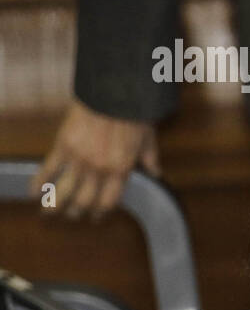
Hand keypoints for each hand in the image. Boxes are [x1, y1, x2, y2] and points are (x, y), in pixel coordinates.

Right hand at [30, 100, 160, 219]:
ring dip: (55, 206)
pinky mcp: (63, 146)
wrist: (115, 92)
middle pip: (84, 202)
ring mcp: (80, 160)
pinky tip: (33, 192)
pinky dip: (39, 183)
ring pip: (64, 192)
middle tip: (72, 215)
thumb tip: (157, 173)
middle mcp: (99, 170)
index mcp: (121, 170)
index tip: (96, 217)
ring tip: (49, 212)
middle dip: (77, 212)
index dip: (100, 213)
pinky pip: (48, 170)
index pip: (108, 202)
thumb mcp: (148, 138)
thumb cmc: (134, 113)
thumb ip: (150, 159)